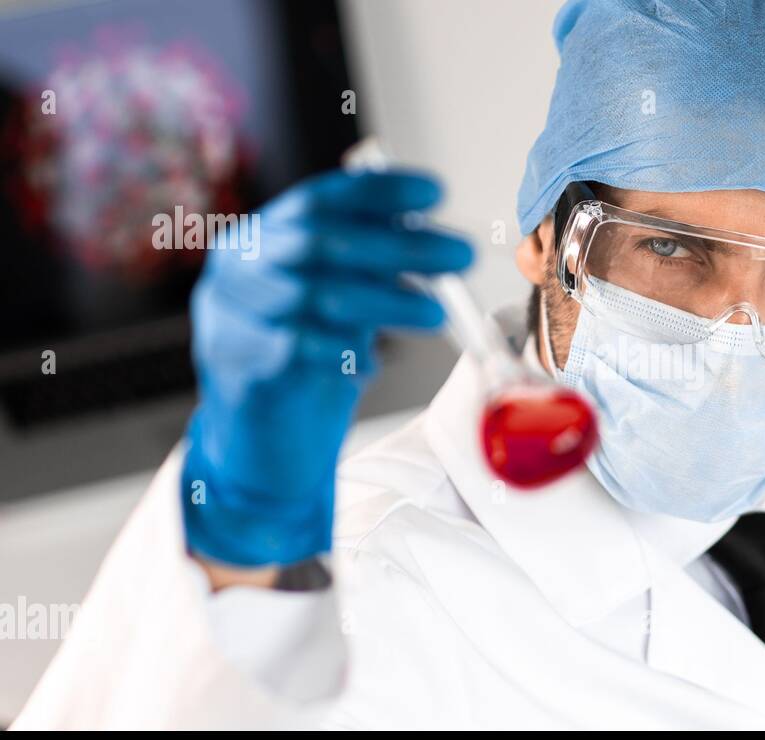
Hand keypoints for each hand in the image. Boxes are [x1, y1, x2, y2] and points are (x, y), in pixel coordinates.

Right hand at [181, 169, 472, 567]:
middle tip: (460, 255)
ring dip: (388, 300)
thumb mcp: (337, 303)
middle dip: (400, 246)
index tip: (435, 192)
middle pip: (322, 242)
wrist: (257, 448)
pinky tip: (366, 366)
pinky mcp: (240, 369)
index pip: (320, 199)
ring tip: (437, 311)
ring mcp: (230, 317)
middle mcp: (237, 270)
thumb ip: (366, 268)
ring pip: (317, 296)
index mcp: (260, 240)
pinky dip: (345, 352)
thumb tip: (429, 234)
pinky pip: (302, 350)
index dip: (379, 192)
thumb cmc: (306, 365)